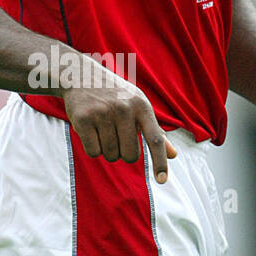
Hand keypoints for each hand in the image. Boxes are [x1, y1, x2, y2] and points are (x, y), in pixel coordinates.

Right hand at [61, 64, 176, 182]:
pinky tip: (90, 131)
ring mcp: (103, 113)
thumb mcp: (138, 106)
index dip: (160, 162)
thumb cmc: (116, 95)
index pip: (156, 140)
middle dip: (123, 153)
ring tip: (102, 129)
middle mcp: (124, 108)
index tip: (162, 180)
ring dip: (107, 150)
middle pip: (130, 155)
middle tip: (116, 135)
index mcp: (142, 106)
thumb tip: (173, 155)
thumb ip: (155, 131)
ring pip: (110, 155)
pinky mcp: (83, 119)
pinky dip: (92, 148)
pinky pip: (93, 152)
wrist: (81, 75)